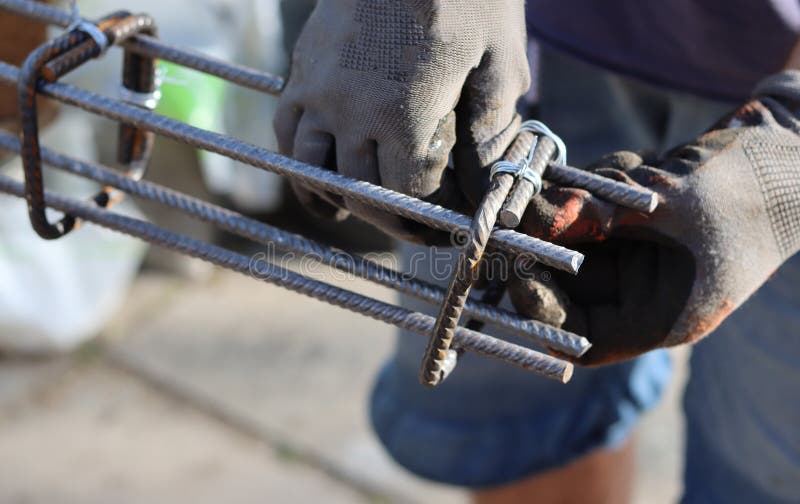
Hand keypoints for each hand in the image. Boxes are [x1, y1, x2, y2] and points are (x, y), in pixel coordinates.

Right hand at [274, 0, 529, 242]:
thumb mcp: (500, 58)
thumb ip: (489, 127)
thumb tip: (482, 182)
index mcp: (404, 113)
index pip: (405, 194)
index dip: (425, 216)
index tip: (441, 223)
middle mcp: (351, 111)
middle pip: (358, 192)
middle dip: (387, 218)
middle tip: (411, 225)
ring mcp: (318, 89)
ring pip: (310, 170)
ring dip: (336, 197)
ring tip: (358, 210)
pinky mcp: (302, 67)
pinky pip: (286, 132)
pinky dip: (299, 163)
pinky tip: (319, 175)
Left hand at [510, 71, 799, 364]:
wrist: (790, 153)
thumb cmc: (747, 190)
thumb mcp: (674, 203)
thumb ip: (603, 211)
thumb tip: (539, 214)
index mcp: (661, 315)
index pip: (582, 337)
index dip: (541, 310)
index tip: (517, 268)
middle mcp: (645, 292)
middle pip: (569, 287)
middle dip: (548, 246)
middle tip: (531, 212)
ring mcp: (641, 255)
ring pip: (576, 240)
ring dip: (581, 204)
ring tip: (622, 174)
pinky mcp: (637, 222)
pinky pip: (595, 209)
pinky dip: (601, 182)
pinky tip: (642, 161)